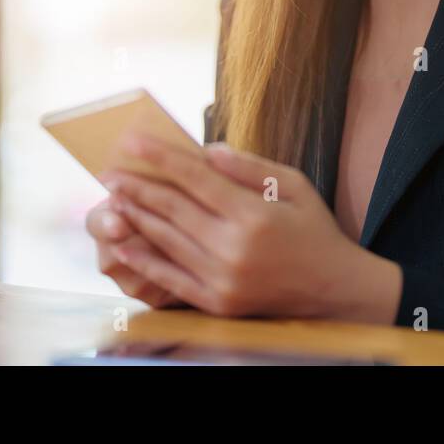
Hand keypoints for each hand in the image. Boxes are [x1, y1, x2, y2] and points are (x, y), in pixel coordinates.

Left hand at [98, 132, 401, 322]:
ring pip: (167, 241)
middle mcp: (234, 249)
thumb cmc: (315, 230)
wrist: (335, 290)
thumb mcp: (296, 185)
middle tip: (108, 171)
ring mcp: (223, 279)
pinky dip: (145, 261)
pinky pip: (171, 279)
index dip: (161, 158)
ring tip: (112, 198)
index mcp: (254, 215)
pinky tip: (125, 244)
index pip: (196, 179)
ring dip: (135, 218)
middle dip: (137, 186)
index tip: (133, 141)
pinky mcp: (217, 303)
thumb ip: (250, 167)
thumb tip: (207, 151)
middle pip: (173, 209)